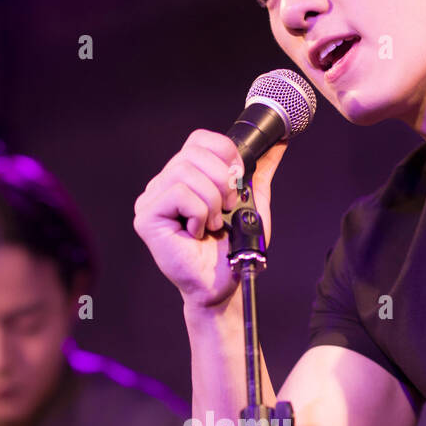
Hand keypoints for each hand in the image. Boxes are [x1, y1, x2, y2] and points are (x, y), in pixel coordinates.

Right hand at [133, 130, 287, 310]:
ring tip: (213, 225)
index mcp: (182, 176)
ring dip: (212, 202)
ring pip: (186, 173)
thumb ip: (259, 172)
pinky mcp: (146, 218)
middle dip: (223, 182)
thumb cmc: (232, 250)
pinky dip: (199, 214)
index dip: (225, 153)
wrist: (223, 285)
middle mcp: (162, 184)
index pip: (198, 140)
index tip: (239, 181)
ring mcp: (150, 200)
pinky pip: (179, 194)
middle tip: (228, 209)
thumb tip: (279, 142)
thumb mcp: (251, 203)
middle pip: (193, 154)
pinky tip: (198, 233)